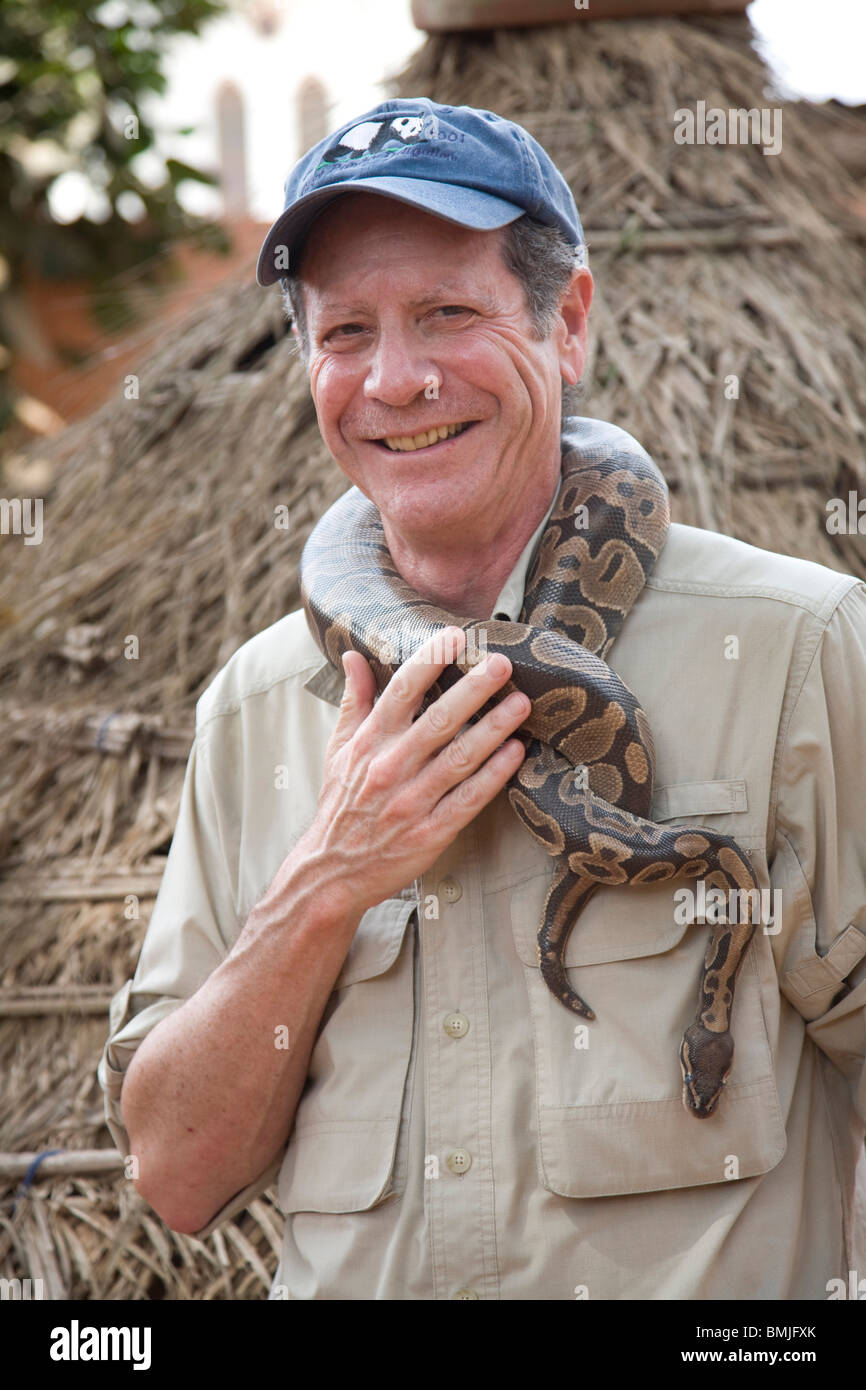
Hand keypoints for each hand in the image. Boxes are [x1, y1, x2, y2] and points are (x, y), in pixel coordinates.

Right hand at [302, 627, 529, 916]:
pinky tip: (515, 752)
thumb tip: (353, 654)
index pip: (399, 692)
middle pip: (437, 721)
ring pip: (459, 758)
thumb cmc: (341, 805)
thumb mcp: (338, 749)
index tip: (454, 637)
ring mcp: (412, 801)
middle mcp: (390, 768)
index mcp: (369, 743)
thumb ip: (353, 700)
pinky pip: (468, 799)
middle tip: (502, 664)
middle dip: (472, 690)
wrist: (332, 871)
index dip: (427, 662)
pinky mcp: (431, 832)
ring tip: (521, 703)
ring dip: (493, 729)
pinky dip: (493, 775)